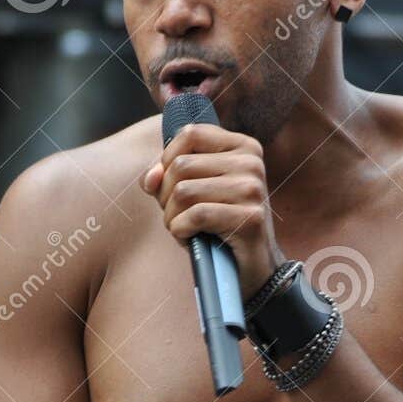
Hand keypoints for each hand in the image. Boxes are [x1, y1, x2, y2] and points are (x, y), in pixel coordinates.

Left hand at [141, 121, 282, 297]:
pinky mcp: (250, 218)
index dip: (167, 160)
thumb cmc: (219, 227)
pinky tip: (192, 240)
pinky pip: (196, 216)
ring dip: (172, 217)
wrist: (252, 268)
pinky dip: (182, 231)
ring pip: (183, 191)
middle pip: (181, 165)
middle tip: (178, 216)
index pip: (190, 133)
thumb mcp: (192, 193)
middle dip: (166, 196)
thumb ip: (167, 176)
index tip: (171, 186)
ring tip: (185, 229)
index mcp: (242, 146)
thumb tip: (150, 177)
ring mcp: (252, 189)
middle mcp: (251, 162)